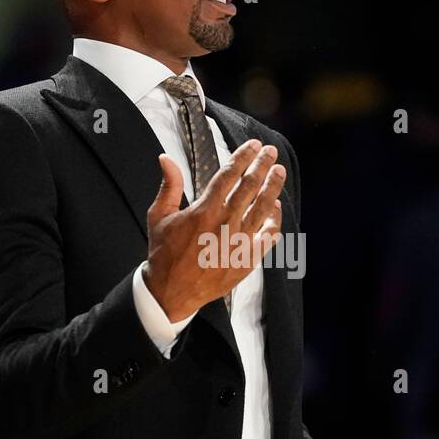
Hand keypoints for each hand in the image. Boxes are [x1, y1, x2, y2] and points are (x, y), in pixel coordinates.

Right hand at [142, 139, 284, 321]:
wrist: (171, 292)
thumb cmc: (164, 253)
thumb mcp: (159, 216)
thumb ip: (169, 185)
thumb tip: (165, 158)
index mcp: (203, 210)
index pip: (229, 175)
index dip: (243, 156)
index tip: (253, 145)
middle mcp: (225, 223)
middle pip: (250, 186)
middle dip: (262, 165)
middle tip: (270, 152)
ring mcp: (239, 242)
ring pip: (263, 207)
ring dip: (273, 186)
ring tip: (279, 171)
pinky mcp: (247, 259)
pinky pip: (268, 235)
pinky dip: (274, 219)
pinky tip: (276, 207)